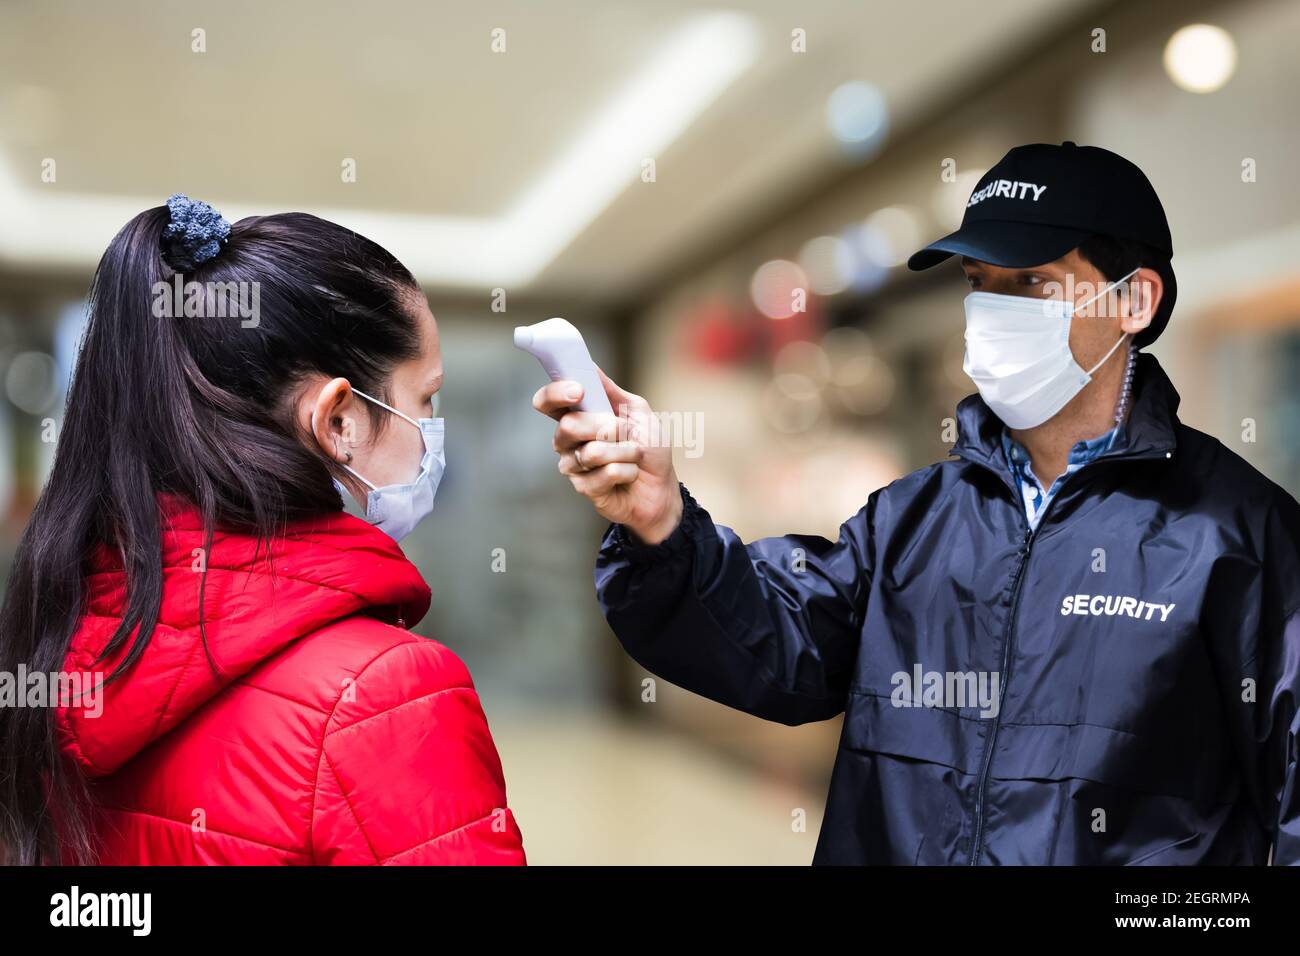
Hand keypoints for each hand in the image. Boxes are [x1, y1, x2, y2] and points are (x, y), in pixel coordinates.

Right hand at [531, 368, 681, 544]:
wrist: (662, 488)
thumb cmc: (649, 448)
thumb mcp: (637, 412)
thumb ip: (611, 391)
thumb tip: (589, 366)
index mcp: (576, 417)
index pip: (547, 402)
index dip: (555, 394)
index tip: (578, 390)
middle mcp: (567, 441)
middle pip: (568, 426)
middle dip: (606, 427)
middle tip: (625, 432)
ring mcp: (573, 465)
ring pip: (592, 451)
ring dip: (625, 451)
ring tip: (634, 456)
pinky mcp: (584, 488)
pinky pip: (606, 473)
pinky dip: (628, 471)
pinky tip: (630, 475)